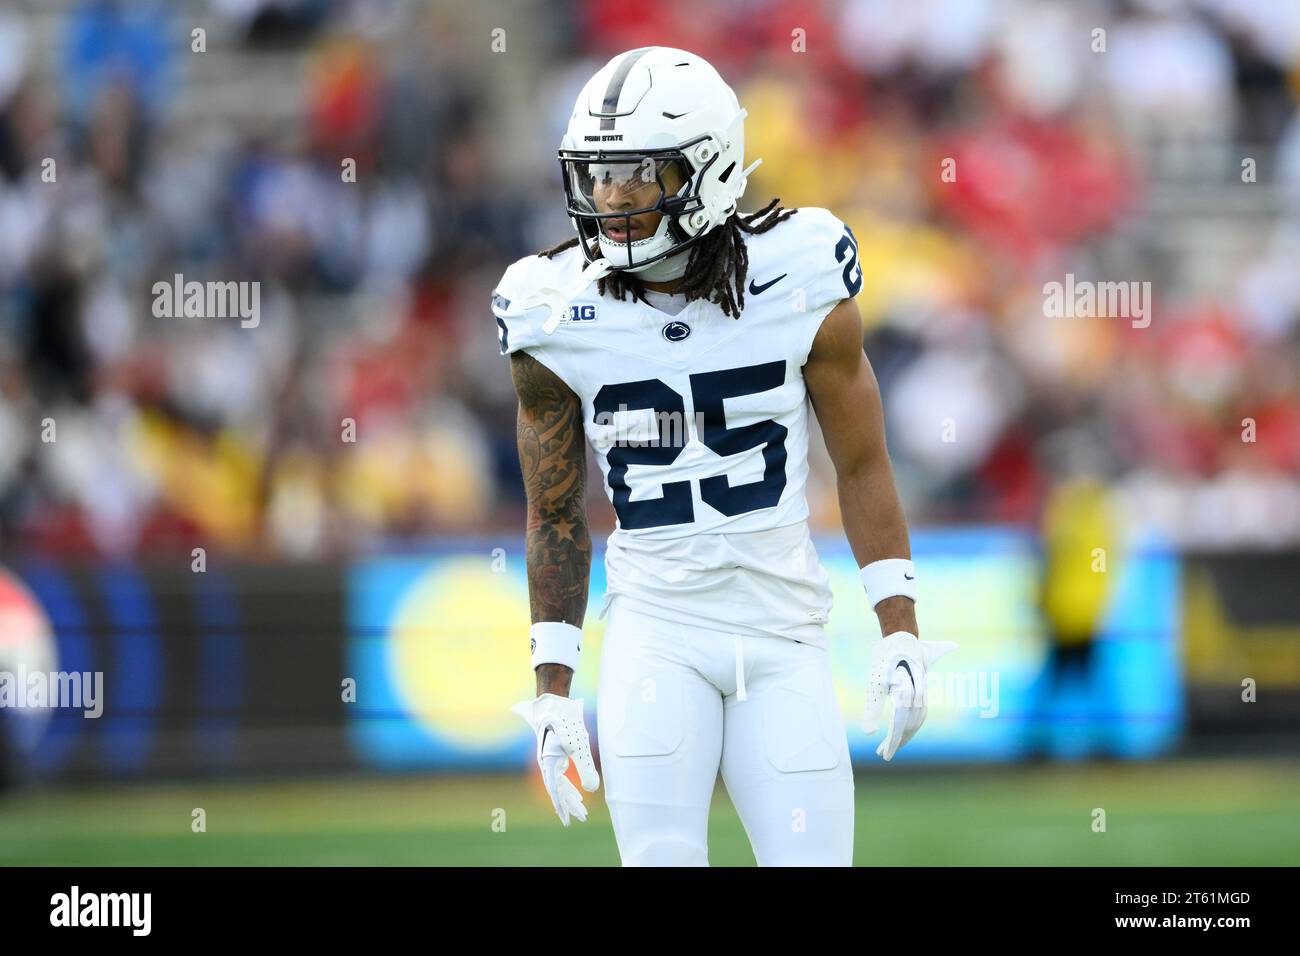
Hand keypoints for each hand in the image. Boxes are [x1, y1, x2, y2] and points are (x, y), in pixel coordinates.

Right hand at [511, 693, 600, 825]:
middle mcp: (547, 763)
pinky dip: (569, 784)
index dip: (562, 807)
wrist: (552, 701)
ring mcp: (550, 758)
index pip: (556, 791)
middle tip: (582, 818)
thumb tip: (593, 790)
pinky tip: (578, 791)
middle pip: (558, 789)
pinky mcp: (555, 752)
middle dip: (570, 804)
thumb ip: (586, 768)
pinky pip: (561, 774)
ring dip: (570, 796)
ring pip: (560, 782)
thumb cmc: (565, 722)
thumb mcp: (579, 745)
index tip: (568, 821)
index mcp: (549, 763)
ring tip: (581, 809)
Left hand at [863, 632, 958, 760]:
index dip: (893, 742)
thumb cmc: (885, 657)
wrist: (902, 637)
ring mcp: (922, 693)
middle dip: (897, 742)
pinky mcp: (921, 691)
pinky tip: (901, 732)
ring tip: (890, 746)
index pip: (900, 725)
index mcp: (907, 694)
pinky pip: (919, 713)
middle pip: (909, 725)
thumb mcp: (874, 682)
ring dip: (904, 735)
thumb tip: (867, 733)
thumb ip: (872, 709)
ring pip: (916, 721)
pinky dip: (910, 726)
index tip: (885, 756)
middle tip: (882, 755)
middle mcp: (918, 696)